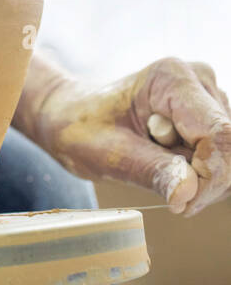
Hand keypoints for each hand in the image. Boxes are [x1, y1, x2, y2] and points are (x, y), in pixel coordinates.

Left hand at [36, 58, 230, 214]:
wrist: (69, 117)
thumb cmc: (81, 129)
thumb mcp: (108, 154)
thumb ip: (152, 171)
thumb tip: (188, 194)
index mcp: (171, 79)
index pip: (219, 134)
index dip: (211, 176)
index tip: (183, 205)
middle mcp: (197, 80)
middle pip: (230, 146)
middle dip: (205, 182)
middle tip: (169, 196)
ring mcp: (206, 97)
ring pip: (229, 154)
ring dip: (200, 178)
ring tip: (155, 166)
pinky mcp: (208, 115)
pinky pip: (221, 156)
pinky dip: (199, 173)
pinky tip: (166, 164)